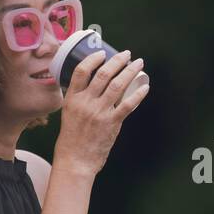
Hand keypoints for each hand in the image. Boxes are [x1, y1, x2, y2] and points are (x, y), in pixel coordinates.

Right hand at [54, 50, 148, 176]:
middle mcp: (85, 103)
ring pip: (117, 85)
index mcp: (72, 99)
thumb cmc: (71, 140)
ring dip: (130, 71)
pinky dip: (138, 94)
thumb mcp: (69, 115)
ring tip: (138, 64)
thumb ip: (80, 101)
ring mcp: (99, 112)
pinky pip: (128, 105)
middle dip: (118, 61)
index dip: (93, 58)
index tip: (102, 52)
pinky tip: (144, 87)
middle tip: (127, 54)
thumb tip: (95, 89)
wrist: (75, 161)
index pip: (81, 71)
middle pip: (103, 74)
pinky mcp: (112, 123)